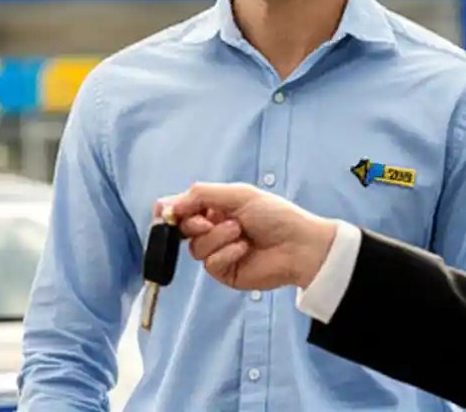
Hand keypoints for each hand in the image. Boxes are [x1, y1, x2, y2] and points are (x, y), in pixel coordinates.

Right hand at [154, 182, 337, 290]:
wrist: (300, 245)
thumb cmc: (275, 215)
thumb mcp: (237, 194)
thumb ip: (200, 195)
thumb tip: (167, 205)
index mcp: (215, 208)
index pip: (182, 208)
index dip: (170, 210)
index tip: (166, 212)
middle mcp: (214, 229)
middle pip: (182, 229)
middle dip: (193, 224)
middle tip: (209, 221)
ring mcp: (218, 252)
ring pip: (195, 248)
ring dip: (217, 237)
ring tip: (240, 232)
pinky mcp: (225, 272)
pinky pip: (210, 264)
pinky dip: (226, 253)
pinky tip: (244, 249)